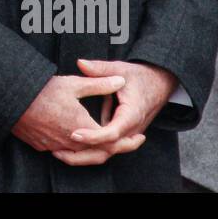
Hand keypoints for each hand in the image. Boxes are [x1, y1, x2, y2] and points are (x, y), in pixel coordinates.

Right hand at [12, 73, 128, 156]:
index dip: (127, 142)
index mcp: (82, 127)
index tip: (139, 138)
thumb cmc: (42, 90)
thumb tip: (121, 81)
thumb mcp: (73, 83)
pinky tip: (77, 138)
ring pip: (81, 155)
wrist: (10, 98)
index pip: (111, 142)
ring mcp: (55, 146)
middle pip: (98, 153)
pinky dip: (75, 149)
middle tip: (128, 142)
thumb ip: (100, 84)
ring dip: (95, 150)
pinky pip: (64, 152)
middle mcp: (70, 141)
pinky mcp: (42, 146)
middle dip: (115, 148)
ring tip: (104, 141)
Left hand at [51, 59, 176, 164]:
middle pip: (108, 150)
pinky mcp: (123, 135)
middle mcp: (131, 129)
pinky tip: (69, 146)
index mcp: (131, 115)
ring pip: (107, 152)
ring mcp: (128, 134)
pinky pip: (107, 146)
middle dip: (83, 154)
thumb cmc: (140, 77)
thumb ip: (100, 68)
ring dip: (84, 155)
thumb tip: (80, 63)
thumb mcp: (120, 69)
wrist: (160, 84)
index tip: (74, 134)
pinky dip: (90, 148)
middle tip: (57, 152)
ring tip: (58, 152)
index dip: (92, 136)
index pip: (112, 133)